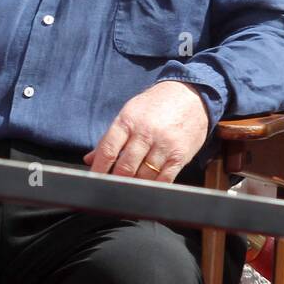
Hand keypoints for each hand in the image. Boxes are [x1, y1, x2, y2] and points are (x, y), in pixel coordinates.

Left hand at [83, 81, 209, 182]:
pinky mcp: (180, 155)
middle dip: (116, 181)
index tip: (94, 180)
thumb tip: (91, 158)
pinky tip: (148, 188)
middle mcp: (146, 133)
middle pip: (125, 167)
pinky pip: (164, 179)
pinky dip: (154, 187)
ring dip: (135, 185)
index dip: (99, 169)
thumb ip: (111, 137)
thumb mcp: (131, 113)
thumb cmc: (157, 105)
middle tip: (111, 188)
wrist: (192, 95)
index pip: (108, 150)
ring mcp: (164, 145)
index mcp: (129, 120)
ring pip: (144, 176)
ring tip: (130, 188)